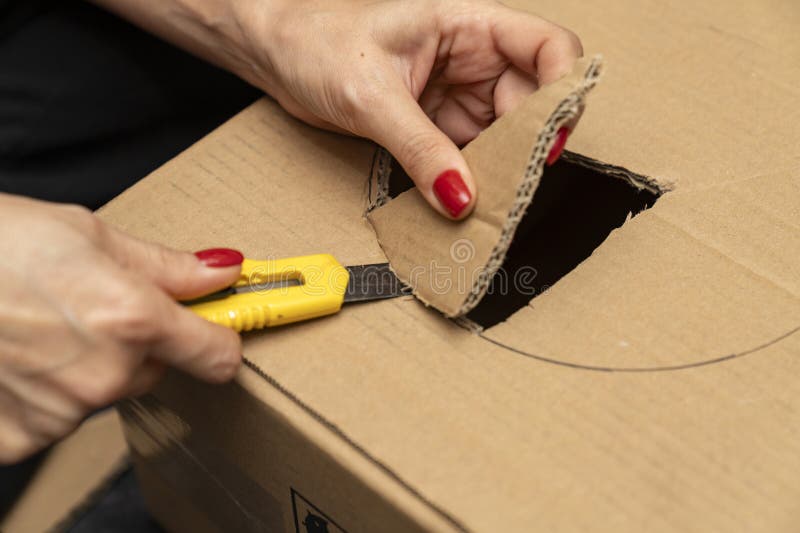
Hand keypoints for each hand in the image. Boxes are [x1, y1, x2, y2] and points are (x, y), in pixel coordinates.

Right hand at [0, 194, 242, 462]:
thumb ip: (167, 266)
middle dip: (136, 343)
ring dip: (87, 367)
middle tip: (89, 308)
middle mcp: (103, 375)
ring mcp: (59, 413)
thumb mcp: (89, 234)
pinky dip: (44, 394)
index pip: (218, 355)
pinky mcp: (19, 438)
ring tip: (40, 328)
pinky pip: (58, 418)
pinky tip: (16, 360)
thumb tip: (223, 272)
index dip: (219, 338)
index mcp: (131, 319)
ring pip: (105, 392)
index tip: (215, 328)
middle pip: (155, 369)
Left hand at [244, 0, 582, 217]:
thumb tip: (460, 197)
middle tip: (511, 188)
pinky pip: (466, 156)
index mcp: (468, 25)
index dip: (562, 91)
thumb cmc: (315, 41)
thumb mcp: (372, 94)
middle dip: (526, 147)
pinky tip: (460, 201)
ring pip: (501, 137)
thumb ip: (420, 148)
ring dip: (497, 171)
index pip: (547, 48)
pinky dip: (467, 180)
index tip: (551, 140)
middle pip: (530, 103)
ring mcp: (455, 94)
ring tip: (485, 203)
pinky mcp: (435, 124)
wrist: (275, 56)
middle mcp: (472, 58)